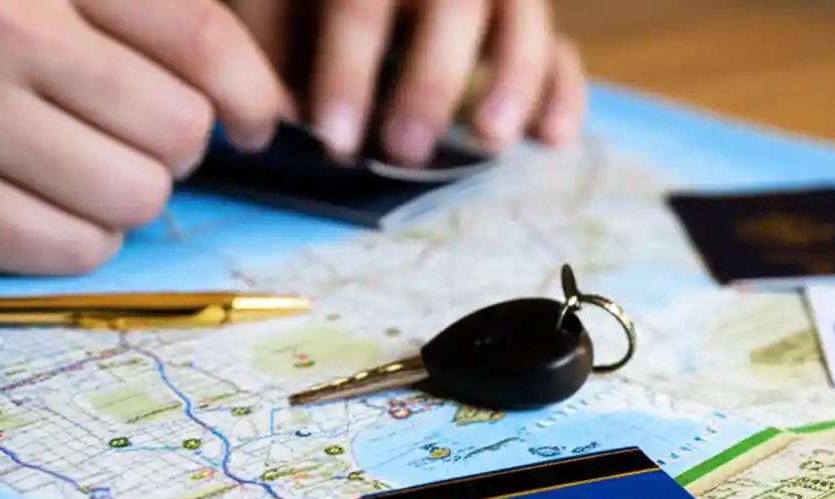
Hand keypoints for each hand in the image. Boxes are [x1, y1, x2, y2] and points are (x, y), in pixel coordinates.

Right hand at [0, 0, 292, 274]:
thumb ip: (164, 24)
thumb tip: (270, 109)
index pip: (199, 38)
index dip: (252, 94)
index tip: (256, 122)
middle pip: (179, 130)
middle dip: (178, 142)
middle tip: (135, 129)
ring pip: (140, 197)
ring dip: (134, 190)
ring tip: (87, 158)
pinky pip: (78, 250)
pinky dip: (83, 235)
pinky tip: (50, 194)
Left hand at [226, 0, 586, 164]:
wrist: (384, 2)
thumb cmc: (317, 8)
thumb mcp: (284, 6)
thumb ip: (271, 42)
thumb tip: (272, 114)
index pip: (363, 3)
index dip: (348, 69)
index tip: (333, 136)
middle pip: (453, 6)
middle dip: (429, 81)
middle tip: (405, 149)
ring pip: (523, 20)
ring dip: (512, 80)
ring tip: (489, 139)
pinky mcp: (530, 27)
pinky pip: (563, 53)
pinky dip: (563, 95)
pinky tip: (551, 140)